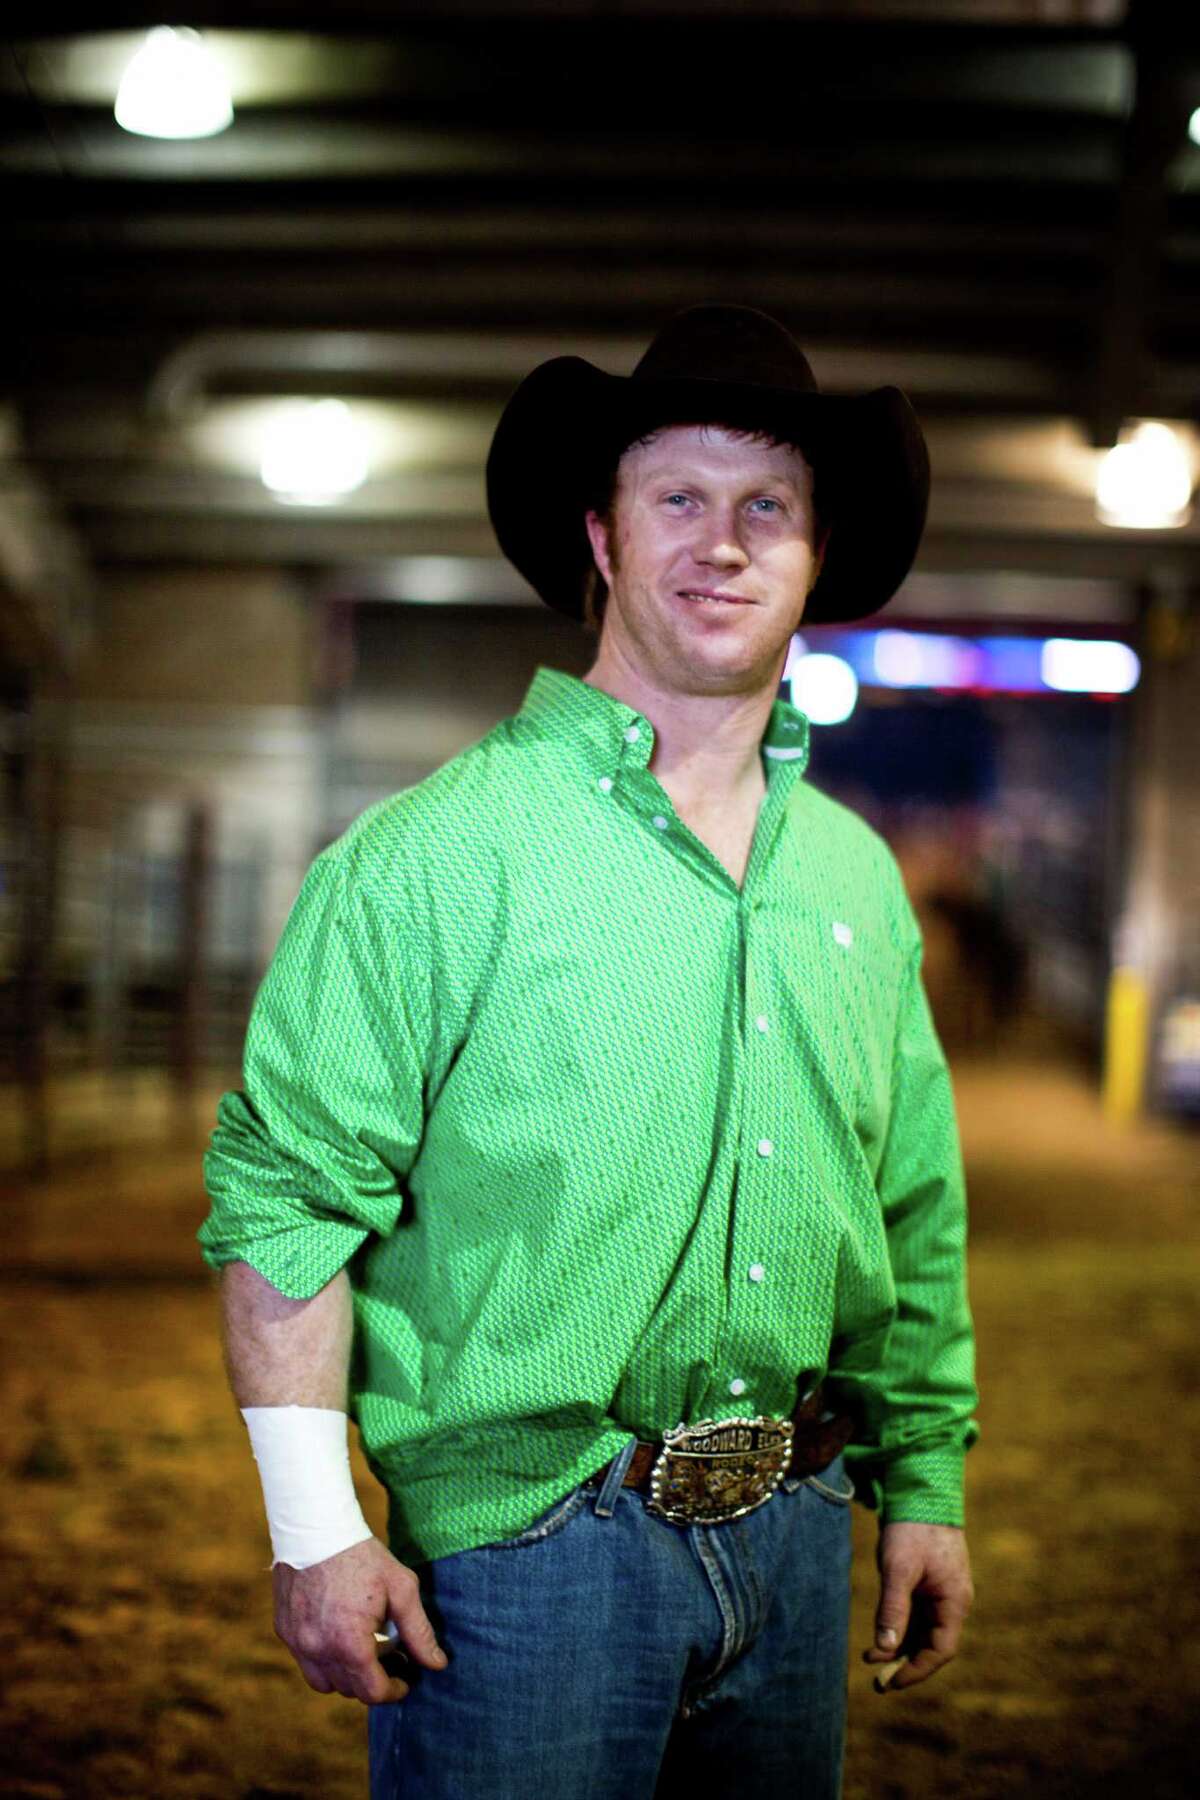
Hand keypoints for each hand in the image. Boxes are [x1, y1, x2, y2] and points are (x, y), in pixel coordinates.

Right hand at [273, 1535, 448, 1705]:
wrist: (315, 1526)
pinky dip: (324, 1659)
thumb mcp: (401, 1588)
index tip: (406, 1679)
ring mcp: (297, 1642)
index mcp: (350, 1644)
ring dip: (346, 1675)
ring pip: (324, 1683)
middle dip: (373, 1681)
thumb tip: (437, 1664)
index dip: (394, 1690)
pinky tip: (340, 1635)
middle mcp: (318, 1650)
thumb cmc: (362, 1556)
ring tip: (365, 1649)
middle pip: (350, 1690)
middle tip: (391, 1657)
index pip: (373, 1692)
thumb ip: (419, 1631)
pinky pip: (306, 1661)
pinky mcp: (284, 1630)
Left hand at [862, 1521, 972, 1691]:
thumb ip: (893, 1609)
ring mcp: (943, 1593)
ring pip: (925, 1632)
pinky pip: (920, 1616)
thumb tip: (884, 1649)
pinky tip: (881, 1637)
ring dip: (902, 1648)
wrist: (920, 1490)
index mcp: (955, 1601)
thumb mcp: (899, 1569)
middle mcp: (954, 1601)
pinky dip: (902, 1629)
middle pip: (933, 1645)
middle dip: (906, 1663)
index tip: (890, 1682)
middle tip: (877, 1681)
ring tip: (872, 1660)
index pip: (940, 1650)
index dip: (916, 1670)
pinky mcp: (931, 1584)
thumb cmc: (912, 1528)